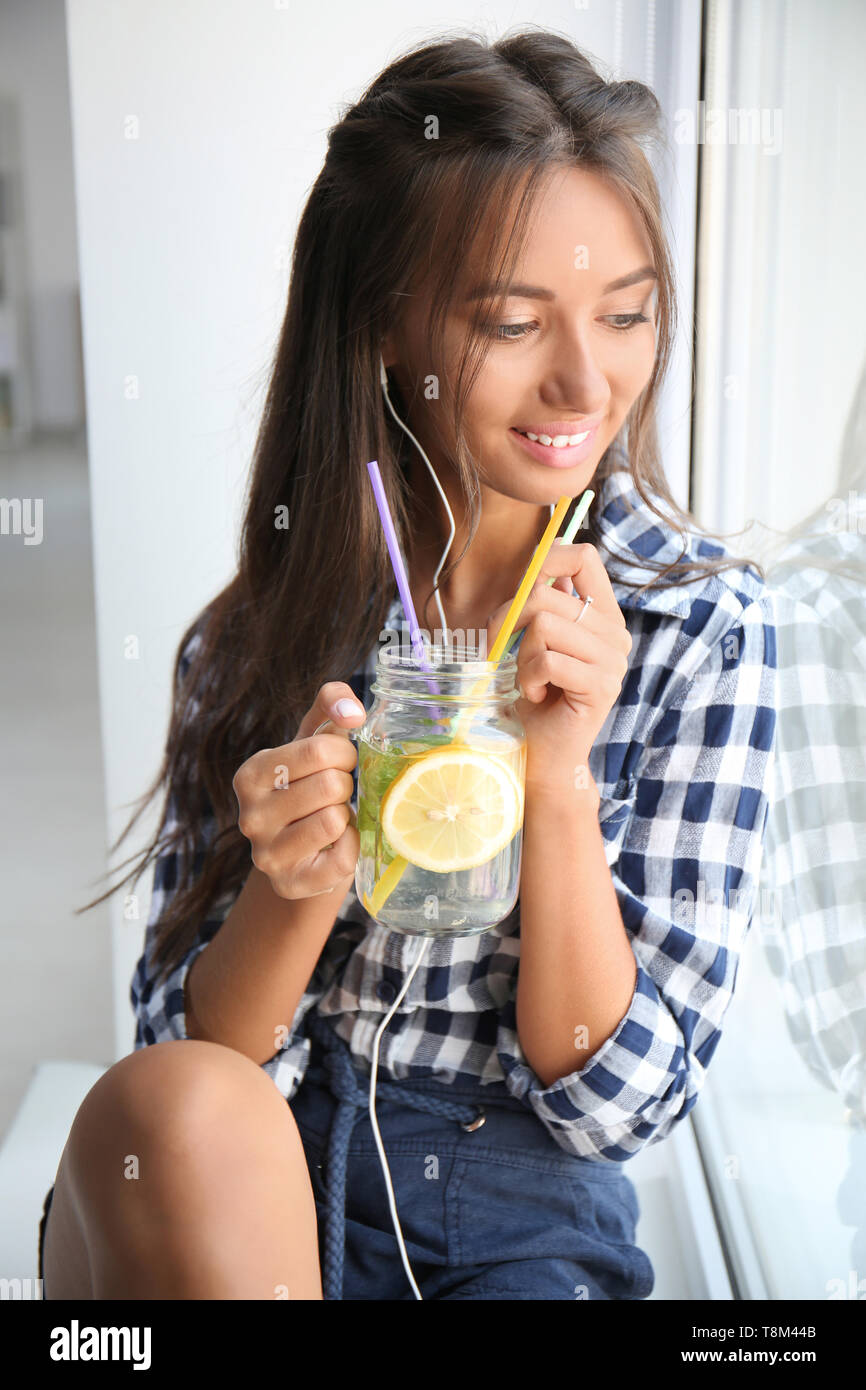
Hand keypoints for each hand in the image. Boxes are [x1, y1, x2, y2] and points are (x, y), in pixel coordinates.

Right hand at [231, 682, 365, 898]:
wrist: (301, 853)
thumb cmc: (309, 786)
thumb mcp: (314, 741)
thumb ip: (331, 705)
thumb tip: (352, 710)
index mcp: (250, 774)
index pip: (319, 749)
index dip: (344, 753)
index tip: (337, 763)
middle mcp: (250, 815)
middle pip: (331, 784)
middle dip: (346, 785)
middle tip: (335, 794)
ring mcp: (267, 854)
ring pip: (335, 820)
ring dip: (346, 816)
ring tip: (331, 817)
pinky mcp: (291, 883)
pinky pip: (342, 858)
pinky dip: (351, 847)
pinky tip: (336, 844)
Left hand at [485, 542, 631, 798]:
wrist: (543, 754)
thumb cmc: (532, 696)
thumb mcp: (532, 642)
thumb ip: (540, 606)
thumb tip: (534, 569)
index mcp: (601, 615)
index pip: (585, 558)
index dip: (549, 557)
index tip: (523, 582)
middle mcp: (614, 633)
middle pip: (548, 593)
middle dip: (509, 619)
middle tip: (502, 649)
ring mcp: (612, 660)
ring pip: (545, 626)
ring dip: (521, 656)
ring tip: (528, 679)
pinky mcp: (602, 686)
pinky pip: (548, 661)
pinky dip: (528, 678)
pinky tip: (534, 695)